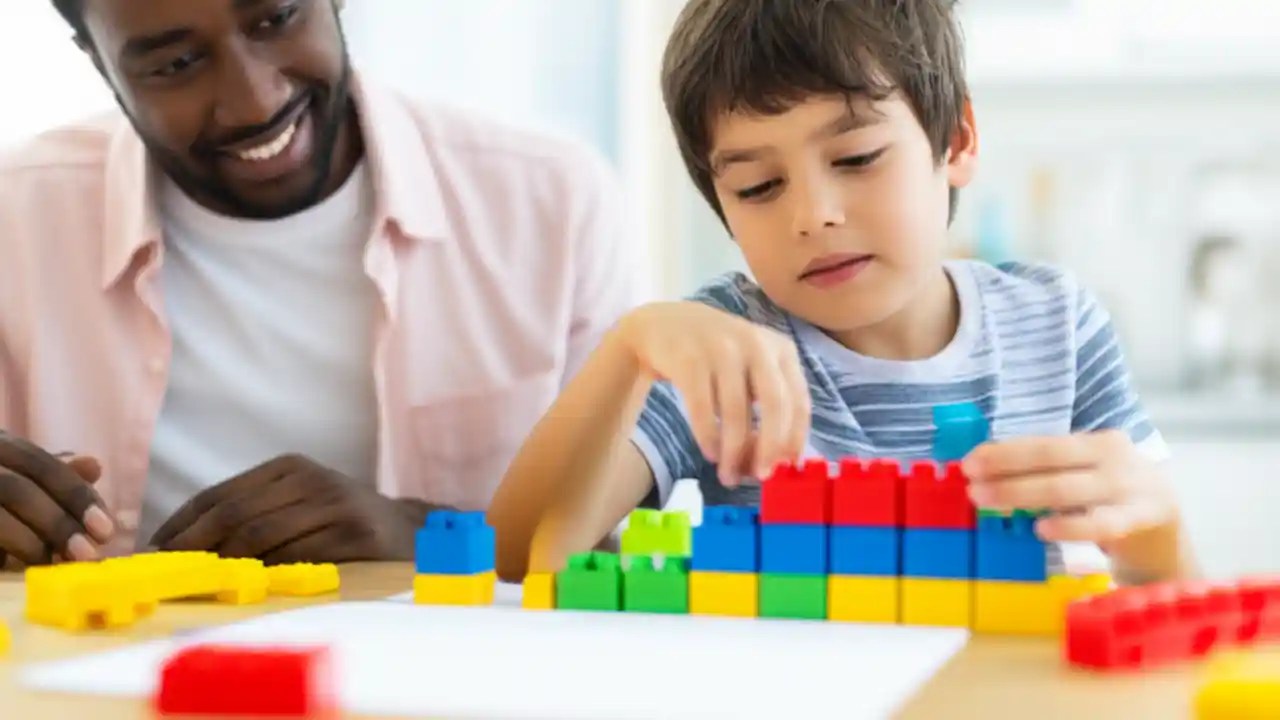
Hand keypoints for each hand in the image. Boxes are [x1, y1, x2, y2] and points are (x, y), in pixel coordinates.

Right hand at [0, 431, 113, 565]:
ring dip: (29, 543)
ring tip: (54, 565)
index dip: (76, 496)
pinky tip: (19, 568)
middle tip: (88, 554)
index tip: (106, 529)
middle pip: (16, 489)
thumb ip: (51, 476)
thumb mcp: (19, 480)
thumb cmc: (2, 499)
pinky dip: (5, 553)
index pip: (40, 464)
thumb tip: (94, 466)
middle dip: (57, 522)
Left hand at [149, 454, 422, 563]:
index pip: (221, 493)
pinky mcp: (357, 535)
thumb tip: (180, 543)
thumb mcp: (299, 502)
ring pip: (262, 535)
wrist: (410, 531)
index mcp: (290, 467)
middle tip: (167, 572)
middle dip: (194, 545)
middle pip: (236, 512)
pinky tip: (249, 587)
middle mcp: (312, 479)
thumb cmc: (341, 521)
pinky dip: (267, 573)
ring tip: (200, 582)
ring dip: (225, 563)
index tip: (153, 550)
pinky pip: (298, 557)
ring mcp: (337, 504)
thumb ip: (253, 512)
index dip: (181, 523)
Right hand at [618, 302, 810, 485]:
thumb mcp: (752, 367)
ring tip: (727, 474)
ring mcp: (722, 349)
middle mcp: (756, 344)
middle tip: (760, 476)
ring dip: (733, 450)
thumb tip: (776, 460)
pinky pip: (703, 408)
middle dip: (769, 446)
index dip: (794, 438)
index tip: (787, 468)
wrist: (663, 324)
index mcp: (781, 349)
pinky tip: (710, 453)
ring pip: (736, 411)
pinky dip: (708, 436)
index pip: (798, 400)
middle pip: (774, 404)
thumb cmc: (716, 355)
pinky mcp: (690, 359)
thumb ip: (768, 403)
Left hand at [963, 431, 1178, 544]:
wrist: (1166, 536)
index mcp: (1097, 442)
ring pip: (1067, 488)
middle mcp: (1114, 458)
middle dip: (1005, 470)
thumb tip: (987, 476)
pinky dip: (1068, 526)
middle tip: (971, 485)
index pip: (1044, 443)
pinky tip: (1041, 528)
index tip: (969, 462)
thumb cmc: (1111, 503)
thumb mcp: (1086, 478)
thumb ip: (1049, 474)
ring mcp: (1129, 488)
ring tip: (988, 502)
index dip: (1004, 451)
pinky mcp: (1141, 520)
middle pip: (1051, 459)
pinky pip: (1100, 523)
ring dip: (1021, 495)